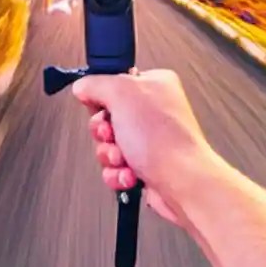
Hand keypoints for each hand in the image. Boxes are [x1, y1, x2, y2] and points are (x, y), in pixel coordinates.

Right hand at [72, 69, 217, 227]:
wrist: (182, 183)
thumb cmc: (166, 139)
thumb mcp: (121, 94)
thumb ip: (96, 84)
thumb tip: (83, 87)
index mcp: (154, 84)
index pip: (113, 84)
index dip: (101, 99)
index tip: (102, 108)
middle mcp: (155, 111)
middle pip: (107, 118)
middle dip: (104, 133)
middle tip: (114, 135)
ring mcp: (151, 140)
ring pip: (109, 146)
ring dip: (110, 155)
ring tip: (125, 157)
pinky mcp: (147, 166)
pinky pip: (117, 168)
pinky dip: (118, 173)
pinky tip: (130, 173)